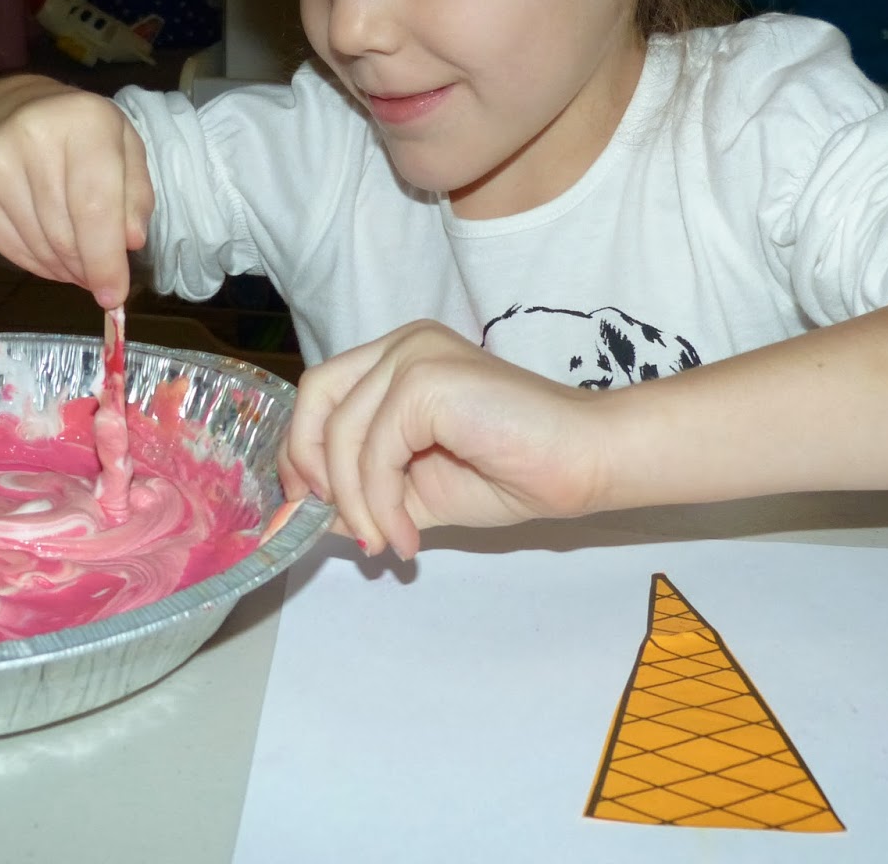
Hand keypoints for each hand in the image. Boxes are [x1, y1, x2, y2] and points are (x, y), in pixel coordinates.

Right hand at [0, 78, 153, 305]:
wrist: (4, 115)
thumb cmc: (80, 135)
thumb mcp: (124, 148)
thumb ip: (136, 194)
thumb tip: (130, 242)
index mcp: (83, 121)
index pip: (95, 206)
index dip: (106, 259)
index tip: (114, 295)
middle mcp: (31, 138)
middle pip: (65, 234)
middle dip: (88, 269)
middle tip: (102, 281)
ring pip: (39, 248)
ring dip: (66, 269)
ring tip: (80, 263)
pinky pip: (13, 251)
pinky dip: (40, 264)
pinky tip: (53, 255)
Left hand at [280, 321, 615, 559]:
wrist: (585, 462)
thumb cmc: (515, 471)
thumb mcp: (415, 489)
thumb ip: (362, 492)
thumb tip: (303, 517)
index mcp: (401, 358)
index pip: (323, 393)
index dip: (302, 450)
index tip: (306, 507)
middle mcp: (403, 344)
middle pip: (317, 397)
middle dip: (309, 466)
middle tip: (325, 522)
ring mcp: (415, 354)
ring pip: (342, 432)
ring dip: (354, 503)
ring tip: (385, 543)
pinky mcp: (426, 378)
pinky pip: (374, 451)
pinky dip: (379, 502)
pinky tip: (405, 535)